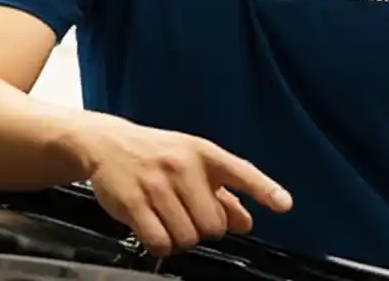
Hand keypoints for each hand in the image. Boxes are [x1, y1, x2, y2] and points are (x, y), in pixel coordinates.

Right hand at [82, 116, 292, 257]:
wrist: (105, 143)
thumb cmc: (154, 154)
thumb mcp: (190, 162)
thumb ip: (221, 193)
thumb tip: (245, 223)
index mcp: (202, 153)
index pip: (240, 171)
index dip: (263, 189)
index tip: (283, 204)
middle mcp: (181, 166)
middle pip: (213, 225)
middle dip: (203, 229)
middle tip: (187, 215)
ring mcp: (156, 184)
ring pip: (187, 238)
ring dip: (180, 238)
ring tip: (167, 219)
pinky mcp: (133, 202)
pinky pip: (160, 242)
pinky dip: (161, 244)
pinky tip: (154, 229)